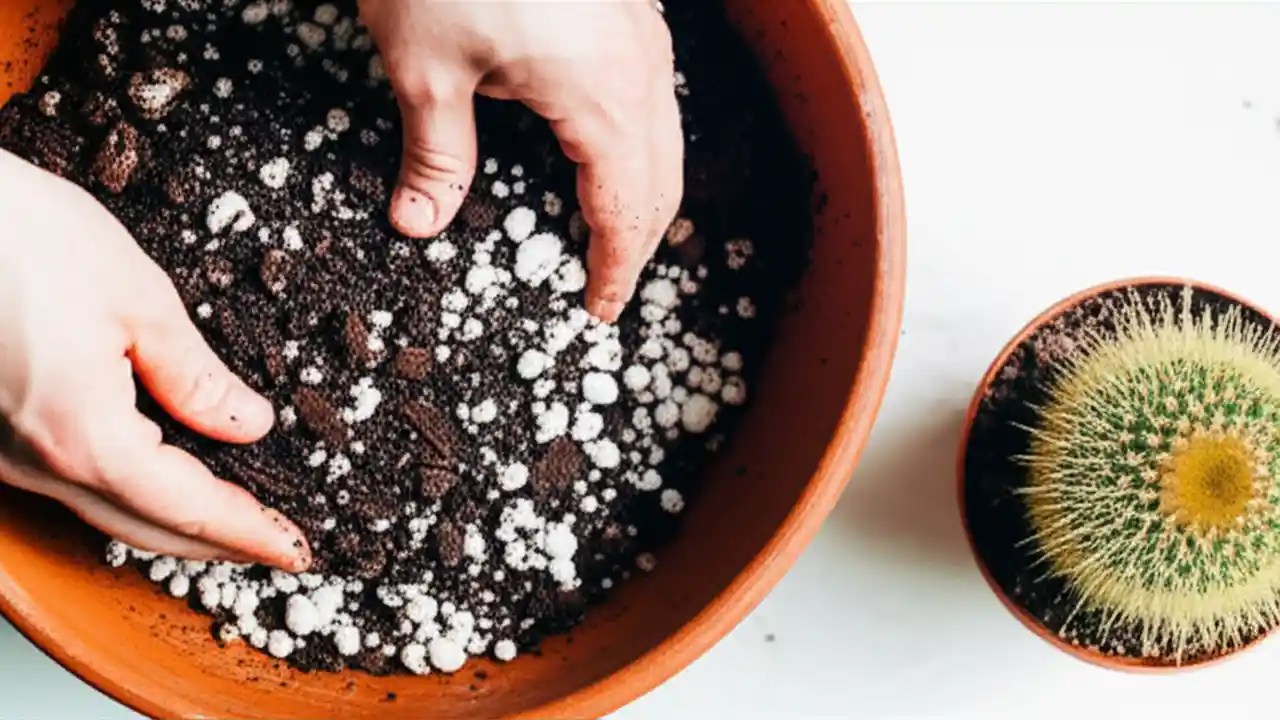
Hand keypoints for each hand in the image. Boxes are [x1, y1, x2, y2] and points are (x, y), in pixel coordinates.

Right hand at [0, 151, 309, 570]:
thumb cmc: (15, 234)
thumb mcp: (135, 298)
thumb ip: (195, 374)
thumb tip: (247, 423)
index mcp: (83, 436)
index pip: (189, 508)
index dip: (248, 532)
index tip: (295, 550)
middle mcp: (34, 461)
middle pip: (145, 527)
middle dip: (217, 544)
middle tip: (273, 548)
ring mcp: (0, 453)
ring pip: (103, 510)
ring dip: (171, 523)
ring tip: (227, 522)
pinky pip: (67, 481)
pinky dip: (125, 492)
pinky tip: (152, 478)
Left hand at [360, 0, 684, 321]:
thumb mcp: (426, 66)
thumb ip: (434, 154)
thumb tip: (418, 223)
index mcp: (604, 99)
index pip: (625, 212)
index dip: (614, 270)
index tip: (598, 313)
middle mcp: (639, 72)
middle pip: (661, 183)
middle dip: (638, 242)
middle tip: (608, 287)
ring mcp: (641, 36)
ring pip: (664, 141)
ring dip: (643, 195)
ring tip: (610, 234)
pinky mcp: (625, 13)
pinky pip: (649, 99)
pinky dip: (636, 147)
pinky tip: (603, 151)